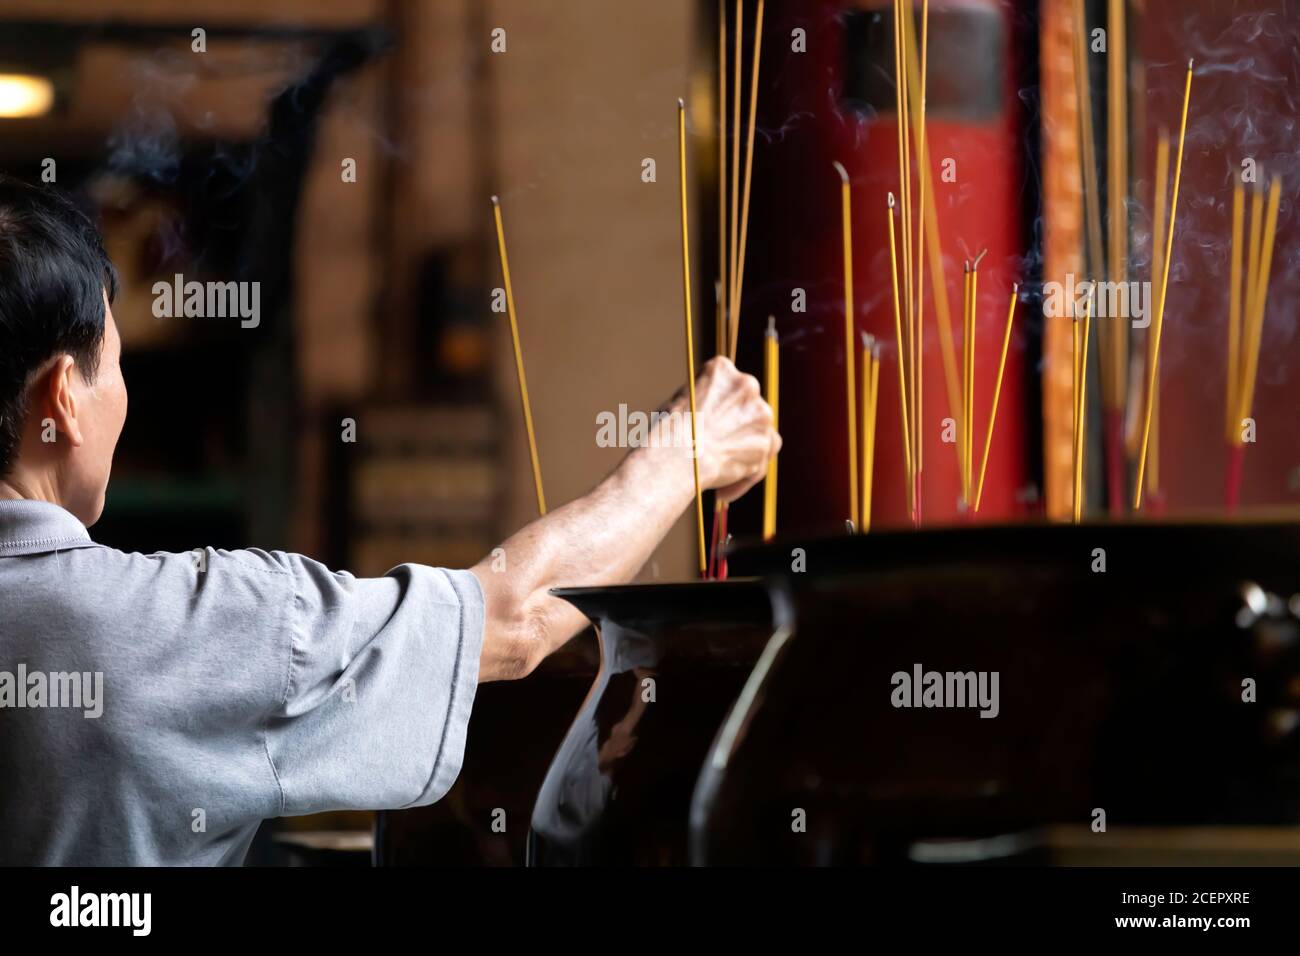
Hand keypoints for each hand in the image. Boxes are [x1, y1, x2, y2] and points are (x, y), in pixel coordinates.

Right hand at [655, 357, 780, 503]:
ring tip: (720, 474)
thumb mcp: (680, 402)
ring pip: (759, 435)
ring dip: (743, 453)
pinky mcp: (764, 444)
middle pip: (747, 408)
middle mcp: (747, 386)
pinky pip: (758, 463)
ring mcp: (760, 415)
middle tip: (716, 448)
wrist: (675, 457)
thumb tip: (710, 416)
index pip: (729, 384)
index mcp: (722, 369)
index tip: (708, 424)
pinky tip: (722, 492)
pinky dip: (743, 477)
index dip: (720, 407)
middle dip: (735, 429)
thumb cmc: (666, 432)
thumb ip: (704, 403)